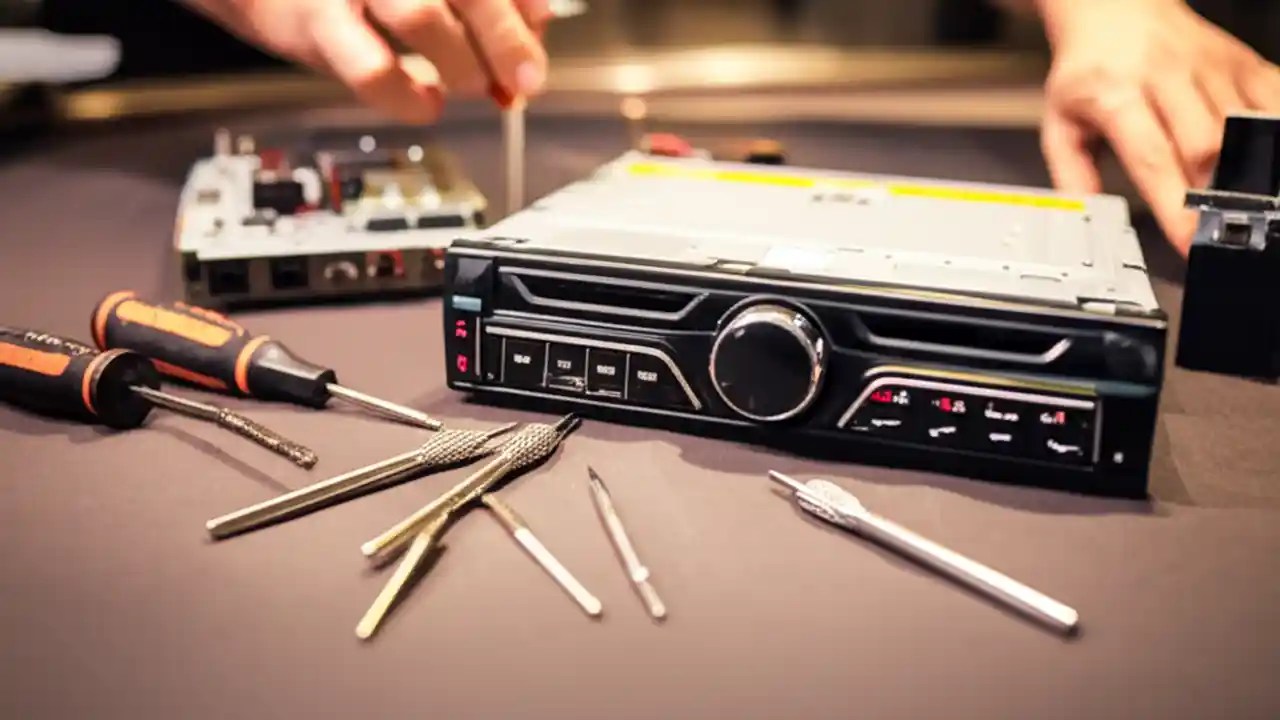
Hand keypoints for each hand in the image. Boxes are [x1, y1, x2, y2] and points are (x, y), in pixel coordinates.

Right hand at [183, 0, 550, 122]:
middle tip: (524, 78)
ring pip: (423, 18)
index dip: (526, 8)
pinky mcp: (313, 22)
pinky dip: (410, 98)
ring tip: (472, 85)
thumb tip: (537, 21)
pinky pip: (372, 71)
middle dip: (507, 42)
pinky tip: (426, 104)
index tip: (538, 38)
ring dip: (462, 65)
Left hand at [1035, 0, 1279, 255]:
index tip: (1189, 243)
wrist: (1112, 9)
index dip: (1175, 207)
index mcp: (1116, 94)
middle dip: (1212, 194)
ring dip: (1243, 171)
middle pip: (1206, 146)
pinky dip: (1272, 135)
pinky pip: (1273, 100)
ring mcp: (1211, 67)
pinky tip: (1263, 159)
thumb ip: (1071, 176)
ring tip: (1237, 202)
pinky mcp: (1242, 62)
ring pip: (1244, 128)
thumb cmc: (1088, 69)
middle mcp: (1168, 77)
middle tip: (1212, 229)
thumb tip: (1088, 218)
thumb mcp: (1059, 123)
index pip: (1153, 159)